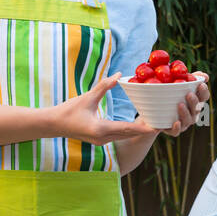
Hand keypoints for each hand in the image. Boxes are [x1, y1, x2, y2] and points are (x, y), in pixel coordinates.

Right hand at [49, 71, 209, 143]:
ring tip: (156, 123)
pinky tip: (140, 125)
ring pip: (125, 136)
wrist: (53, 125)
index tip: (157, 126)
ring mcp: (102, 141)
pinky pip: (119, 135)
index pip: (126, 129)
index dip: (143, 128)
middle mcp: (103, 138)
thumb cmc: (69, 110)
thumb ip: (104, 85)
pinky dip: (130, 131)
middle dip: (146, 129)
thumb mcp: (88, 96)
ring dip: (139, 130)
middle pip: (129, 134)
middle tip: (163, 123)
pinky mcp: (101, 140)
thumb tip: (120, 74)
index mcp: (100, 129)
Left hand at [132, 70, 210, 138]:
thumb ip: (190, 77)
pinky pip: (176, 131)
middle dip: (194, 101)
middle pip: (197, 108)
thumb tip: (204, 75)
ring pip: (188, 120)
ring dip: (185, 113)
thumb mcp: (176, 83)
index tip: (201, 84)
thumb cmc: (167, 94)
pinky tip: (176, 122)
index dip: (204, 92)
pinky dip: (177, 127)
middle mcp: (192, 113)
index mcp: (195, 101)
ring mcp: (183, 123)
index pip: (204, 97)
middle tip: (189, 94)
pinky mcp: (172, 130)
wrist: (151, 112)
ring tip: (180, 104)